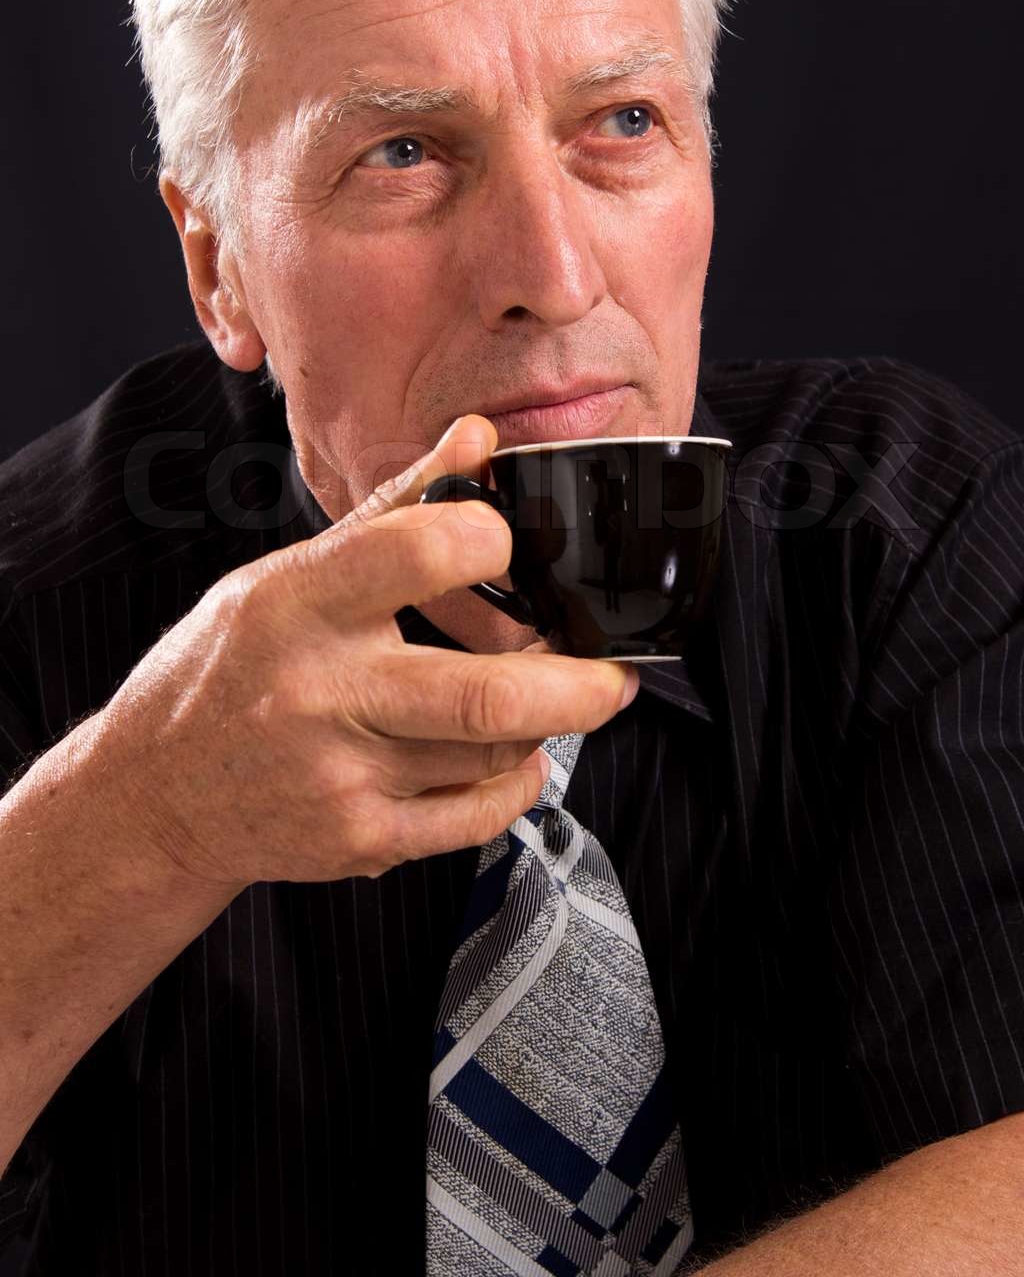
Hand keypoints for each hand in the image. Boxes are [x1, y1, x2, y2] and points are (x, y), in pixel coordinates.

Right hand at [102, 415, 637, 888]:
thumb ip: (392, 509)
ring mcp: (342, 776)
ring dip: (547, 726)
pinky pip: (476, 817)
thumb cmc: (223, 668)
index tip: (512, 544)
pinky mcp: (359, 840)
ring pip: (495, 755)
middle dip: (582, 683)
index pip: (420, 552)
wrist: (154, 791)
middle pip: (489, 694)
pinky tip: (507, 757)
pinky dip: (514, 784)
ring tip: (550, 701)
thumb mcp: (286, 572)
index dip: (491, 538)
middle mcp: (320, 692)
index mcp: (299, 604)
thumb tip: (476, 439)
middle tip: (613, 668)